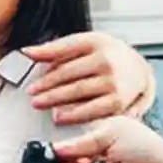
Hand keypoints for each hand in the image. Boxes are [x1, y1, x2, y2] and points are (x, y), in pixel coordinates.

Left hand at [23, 32, 153, 124]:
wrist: (135, 66)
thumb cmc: (104, 54)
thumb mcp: (82, 43)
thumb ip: (55, 48)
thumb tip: (27, 52)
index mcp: (95, 44)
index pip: (66, 59)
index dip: (47, 74)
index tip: (32, 86)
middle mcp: (107, 63)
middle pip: (73, 79)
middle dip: (51, 92)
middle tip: (34, 100)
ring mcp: (115, 83)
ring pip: (83, 95)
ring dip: (61, 104)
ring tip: (44, 109)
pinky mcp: (119, 102)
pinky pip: (95, 111)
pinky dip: (78, 116)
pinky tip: (64, 118)